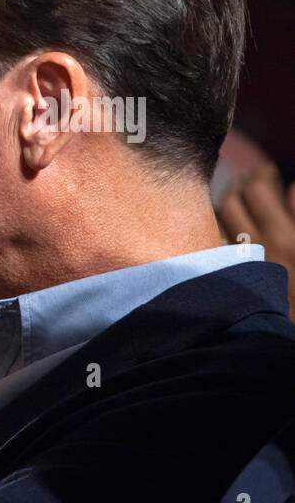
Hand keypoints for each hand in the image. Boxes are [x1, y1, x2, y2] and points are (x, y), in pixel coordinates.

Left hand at [216, 162, 294, 320]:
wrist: (287, 332)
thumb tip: (292, 188)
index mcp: (284, 237)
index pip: (257, 191)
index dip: (260, 175)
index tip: (266, 170)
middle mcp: (255, 248)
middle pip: (230, 201)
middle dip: (238, 185)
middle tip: (248, 180)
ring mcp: (237, 265)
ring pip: (216, 221)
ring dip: (225, 204)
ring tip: (237, 197)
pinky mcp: (228, 278)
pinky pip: (215, 244)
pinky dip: (219, 228)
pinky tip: (229, 225)